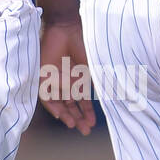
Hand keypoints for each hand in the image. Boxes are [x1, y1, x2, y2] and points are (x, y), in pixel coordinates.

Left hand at [39, 17, 95, 135]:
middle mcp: (66, 82)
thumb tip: (117, 100)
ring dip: (66, 114)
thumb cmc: (83, 45)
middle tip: (84, 131)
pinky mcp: (43, 75)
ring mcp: (54, 79)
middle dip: (77, 118)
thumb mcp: (95, 67)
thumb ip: (103, 83)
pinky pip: (46, 94)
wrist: (67, 28)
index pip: (82, 102)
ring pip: (58, 102)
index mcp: (78, 80)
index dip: (86, 113)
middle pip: (70, 105)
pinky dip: (52, 105)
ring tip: (73, 125)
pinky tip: (60, 114)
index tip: (91, 124)